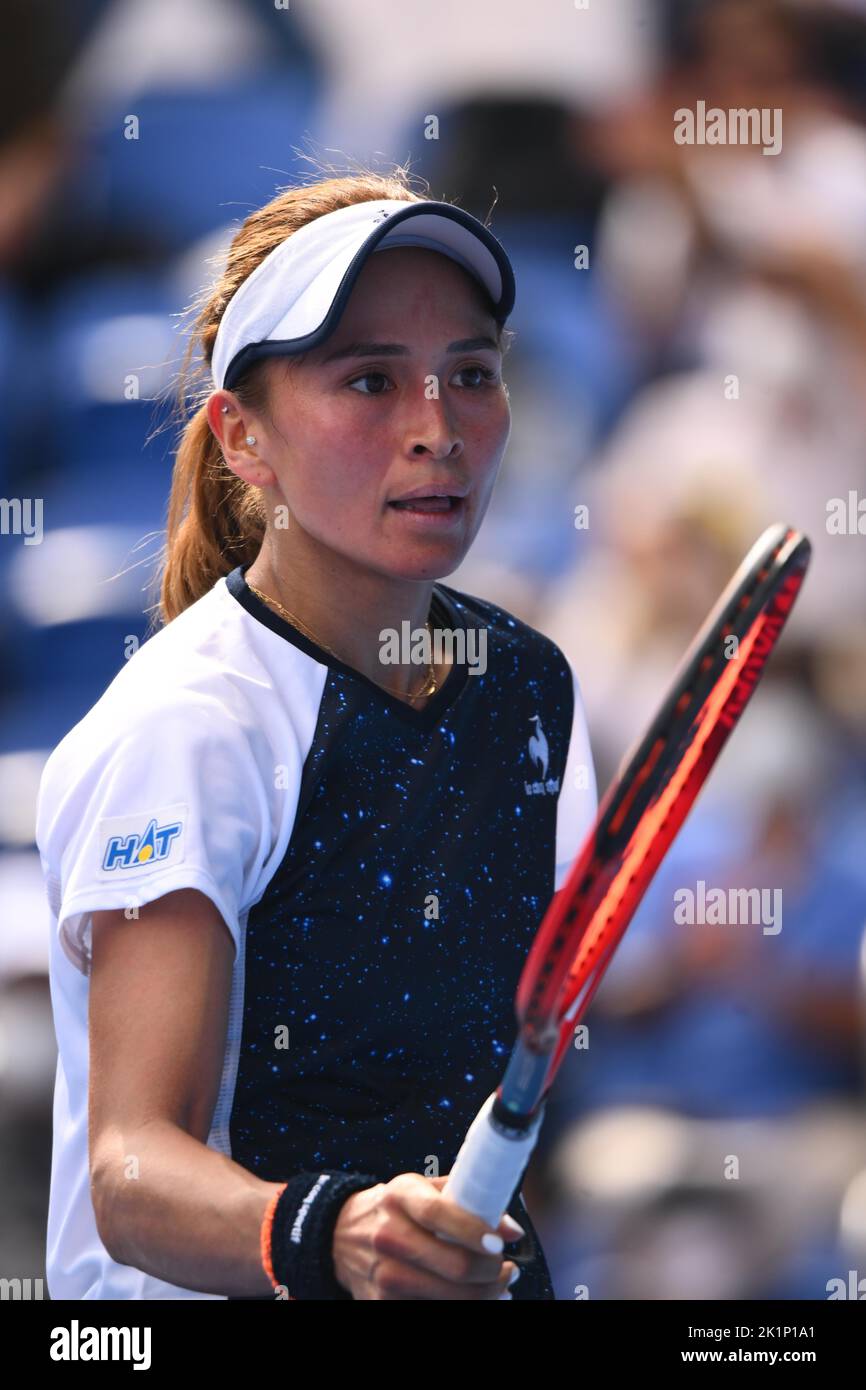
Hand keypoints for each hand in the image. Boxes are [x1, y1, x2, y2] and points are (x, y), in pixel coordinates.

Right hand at [332, 1173, 524, 1299]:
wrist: (339, 1235)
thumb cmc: (393, 1209)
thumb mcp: (421, 1189)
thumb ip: (466, 1199)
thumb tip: (511, 1229)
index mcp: (399, 1197)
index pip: (439, 1215)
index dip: (474, 1231)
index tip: (500, 1244)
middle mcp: (388, 1235)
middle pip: (454, 1266)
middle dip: (492, 1272)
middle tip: (507, 1268)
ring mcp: (384, 1274)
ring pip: (449, 1297)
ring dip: (485, 1295)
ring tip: (501, 1286)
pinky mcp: (381, 1302)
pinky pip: (431, 1310)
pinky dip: (464, 1307)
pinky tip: (478, 1299)